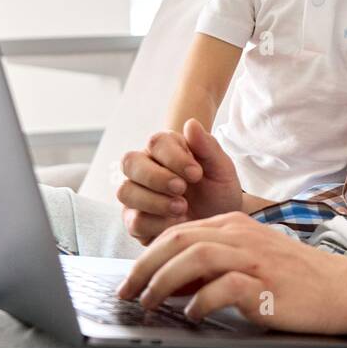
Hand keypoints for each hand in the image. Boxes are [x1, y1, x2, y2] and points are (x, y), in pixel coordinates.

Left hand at [116, 212, 346, 335]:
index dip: (148, 255)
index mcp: (235, 224)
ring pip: (194, 257)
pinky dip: (200, 301)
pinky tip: (192, 314)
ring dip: (163, 281)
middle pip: (179, 239)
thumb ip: (215, 262)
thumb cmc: (298, 278)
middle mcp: (242, 235)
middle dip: (145, 266)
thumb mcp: (252, 258)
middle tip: (127, 291)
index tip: (131, 279)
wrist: (344, 289)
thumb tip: (172, 281)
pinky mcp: (265, 284)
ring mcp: (254, 258)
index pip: (179, 231)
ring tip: (149, 302)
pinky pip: (223, 288)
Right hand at [118, 119, 243, 244]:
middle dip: (157, 177)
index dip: (174, 157)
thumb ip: (208, 146)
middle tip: (182, 189)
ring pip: (125, 192)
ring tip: (182, 208)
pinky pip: (133, 222)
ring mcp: (136, 195)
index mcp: (165, 149)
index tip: (197, 173)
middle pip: (130, 162)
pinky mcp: (135, 222)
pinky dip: (156, 224)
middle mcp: (144, 168)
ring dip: (154, 201)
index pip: (156, 142)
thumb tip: (191, 123)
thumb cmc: (218, 189)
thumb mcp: (221, 168)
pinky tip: (176, 222)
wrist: (220, 221)